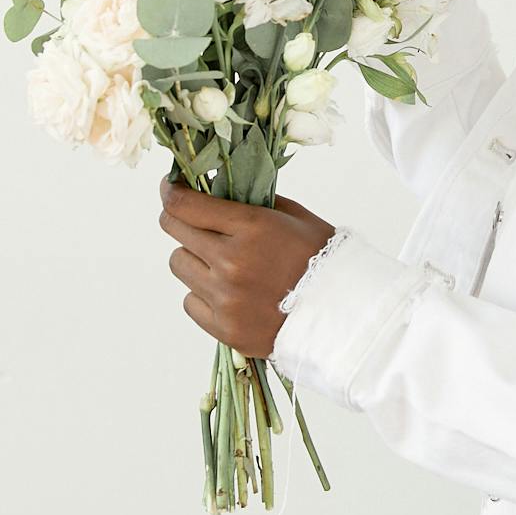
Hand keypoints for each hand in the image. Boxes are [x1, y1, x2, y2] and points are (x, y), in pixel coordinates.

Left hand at [158, 179, 336, 357]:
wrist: (344, 318)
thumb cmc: (324, 261)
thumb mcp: (296, 218)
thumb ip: (253, 203)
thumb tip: (218, 192)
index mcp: (251, 227)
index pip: (184, 203)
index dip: (171, 191)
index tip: (170, 187)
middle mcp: (231, 261)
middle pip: (174, 230)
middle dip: (181, 219)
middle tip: (193, 220)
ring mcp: (224, 297)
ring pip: (179, 264)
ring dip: (193, 258)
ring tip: (220, 263)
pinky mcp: (223, 328)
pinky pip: (190, 301)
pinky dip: (202, 294)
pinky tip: (228, 292)